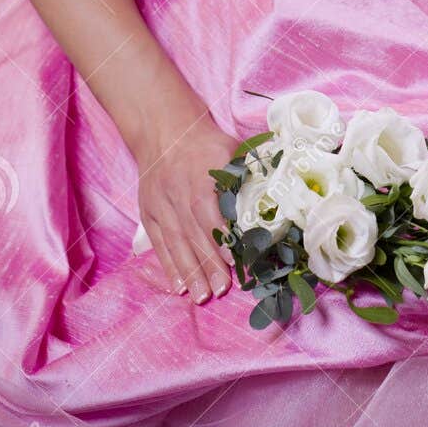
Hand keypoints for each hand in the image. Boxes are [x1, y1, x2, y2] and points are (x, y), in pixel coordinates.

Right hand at [133, 108, 238, 303]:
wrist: (164, 130)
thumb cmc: (205, 143)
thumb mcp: (230, 149)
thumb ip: (248, 174)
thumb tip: (279, 195)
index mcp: (199, 178)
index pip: (210, 213)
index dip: (221, 238)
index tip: (235, 261)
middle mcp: (177, 194)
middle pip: (193, 234)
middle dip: (207, 265)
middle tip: (221, 290)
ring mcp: (160, 205)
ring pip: (175, 243)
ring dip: (188, 272)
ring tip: (201, 296)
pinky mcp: (148, 213)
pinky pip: (159, 243)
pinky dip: (168, 266)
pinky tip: (177, 286)